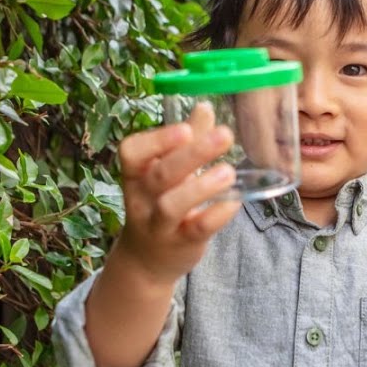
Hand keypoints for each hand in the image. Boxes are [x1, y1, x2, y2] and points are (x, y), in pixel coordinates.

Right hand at [114, 102, 240, 282]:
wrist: (146, 260)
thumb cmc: (160, 205)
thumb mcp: (167, 173)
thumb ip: (186, 142)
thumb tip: (204, 107)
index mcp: (136, 174)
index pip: (132, 152)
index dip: (157, 140)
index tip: (186, 129)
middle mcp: (142, 199)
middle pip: (160, 174)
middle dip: (192, 154)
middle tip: (225, 136)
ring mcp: (158, 224)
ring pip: (171, 205)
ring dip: (201, 187)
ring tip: (229, 172)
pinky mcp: (180, 244)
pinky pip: (196, 229)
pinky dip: (216, 215)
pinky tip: (234, 202)